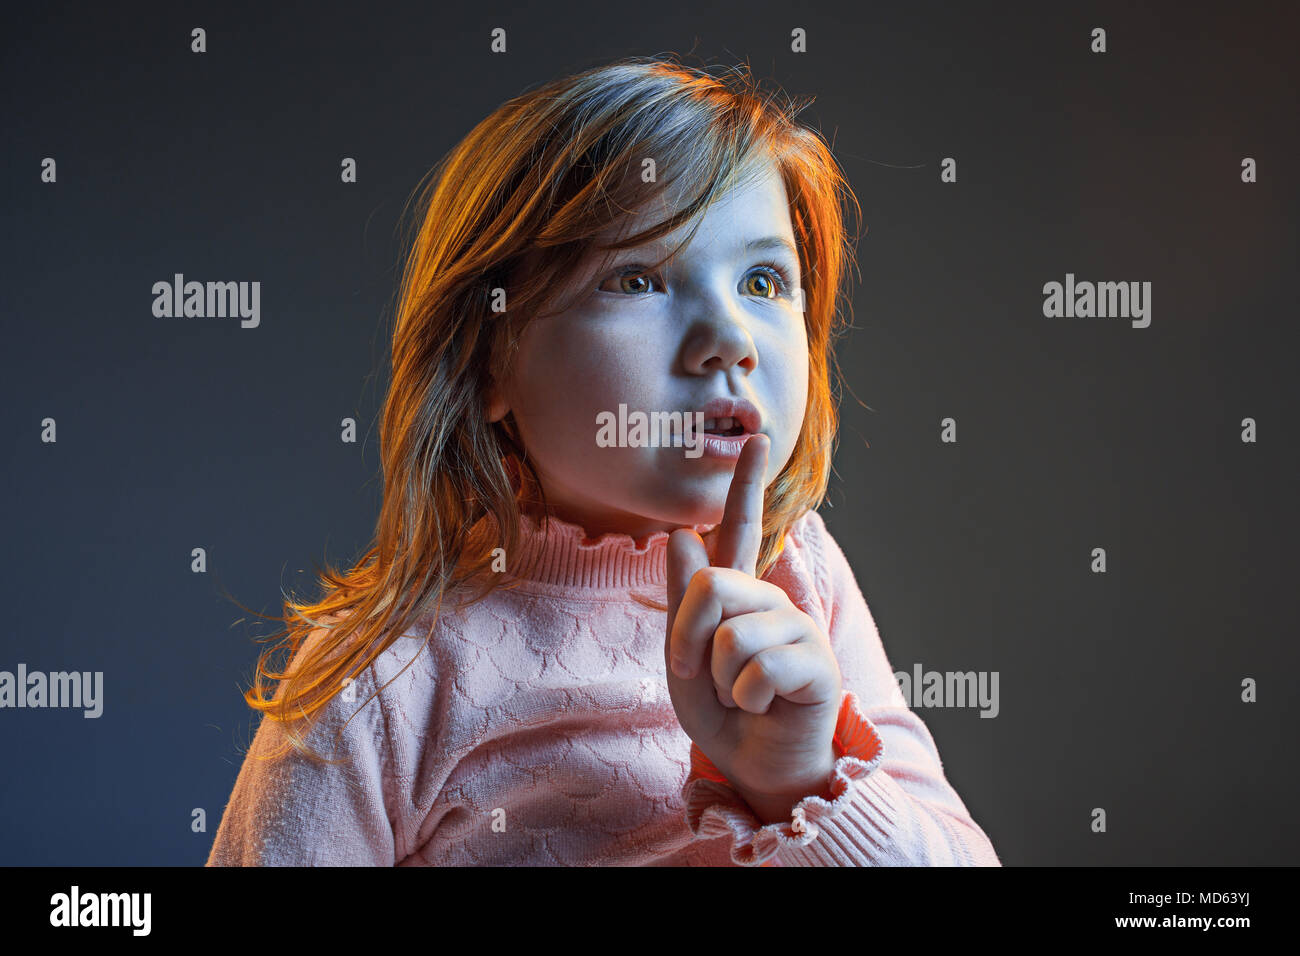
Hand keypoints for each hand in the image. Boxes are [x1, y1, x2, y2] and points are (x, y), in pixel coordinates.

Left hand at [664, 433, 842, 819]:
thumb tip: (681, 533)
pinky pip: (758, 672)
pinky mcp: (816, 663)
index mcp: (738, 594)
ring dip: (721, 682)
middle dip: (688, 640)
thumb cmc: (721, 711)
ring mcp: (796, 628)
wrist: (754, 765)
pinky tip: (764, 708)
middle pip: (711, 585)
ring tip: (740, 696)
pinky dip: (747, 701)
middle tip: (704, 677)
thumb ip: (681, 600)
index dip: (745, 482)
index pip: (739, 529)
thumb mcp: (684, 657)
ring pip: (732, 636)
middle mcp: (770, 600)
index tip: (758, 434)